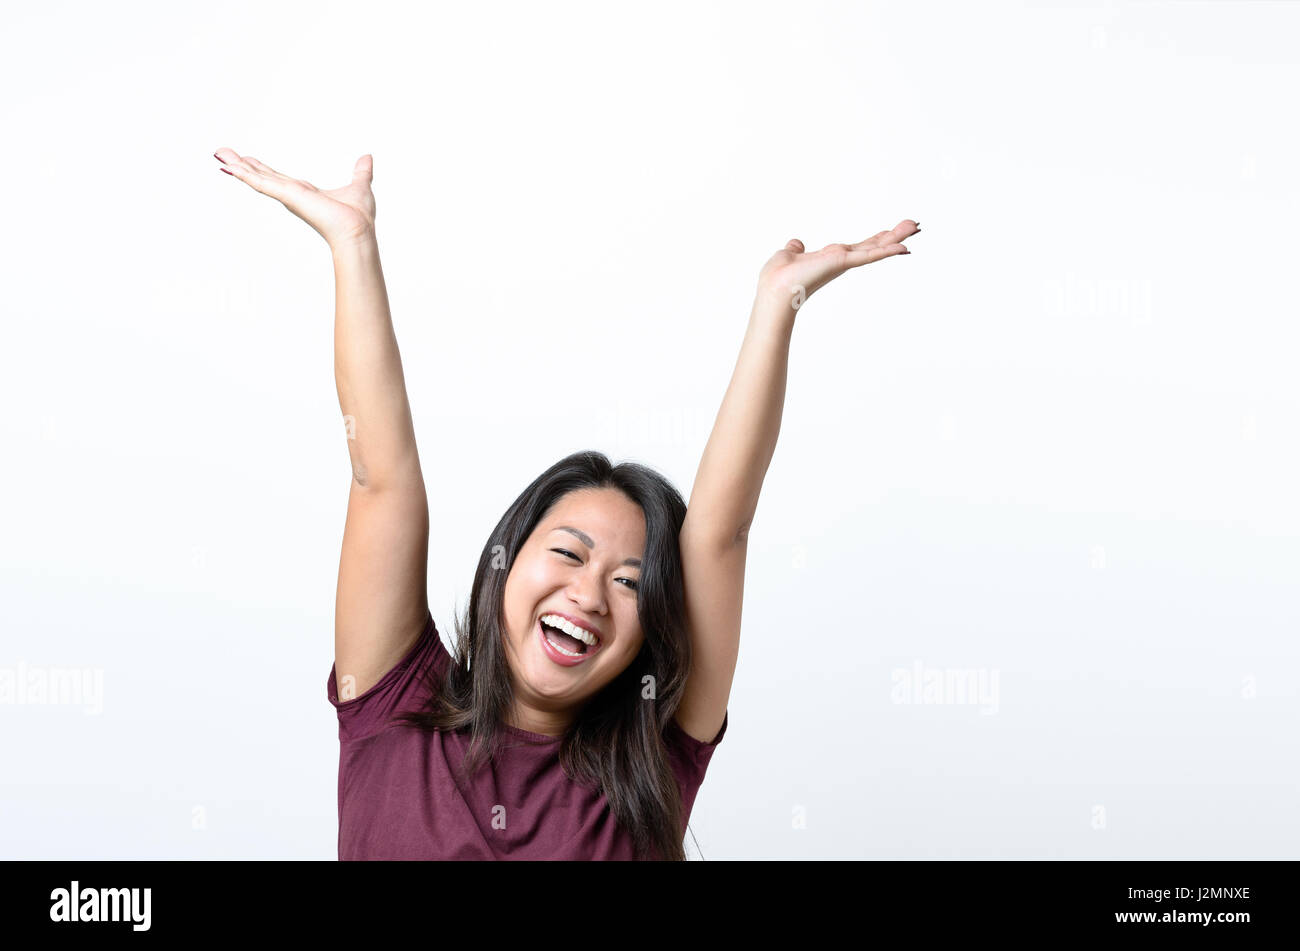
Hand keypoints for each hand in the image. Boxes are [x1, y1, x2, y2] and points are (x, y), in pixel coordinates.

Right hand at [213, 148, 377, 249]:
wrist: (358, 231)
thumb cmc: (359, 216)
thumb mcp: (359, 185)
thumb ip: (361, 172)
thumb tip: (367, 158)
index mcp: (305, 192)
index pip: (277, 177)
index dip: (261, 168)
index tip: (247, 159)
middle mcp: (294, 195)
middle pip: (262, 175)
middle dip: (242, 165)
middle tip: (222, 153)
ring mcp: (289, 196)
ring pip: (258, 178)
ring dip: (238, 166)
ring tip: (219, 155)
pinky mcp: (288, 197)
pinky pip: (262, 184)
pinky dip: (245, 175)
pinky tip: (229, 167)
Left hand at [755, 219, 918, 310]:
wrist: (774, 290)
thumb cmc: (778, 278)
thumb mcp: (789, 255)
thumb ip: (795, 248)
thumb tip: (796, 244)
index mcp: (831, 258)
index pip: (859, 247)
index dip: (876, 239)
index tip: (891, 232)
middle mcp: (841, 261)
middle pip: (873, 246)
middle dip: (894, 236)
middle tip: (915, 225)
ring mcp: (843, 263)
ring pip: (876, 248)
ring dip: (896, 238)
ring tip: (916, 227)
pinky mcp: (842, 263)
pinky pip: (868, 255)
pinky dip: (886, 251)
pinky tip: (903, 247)